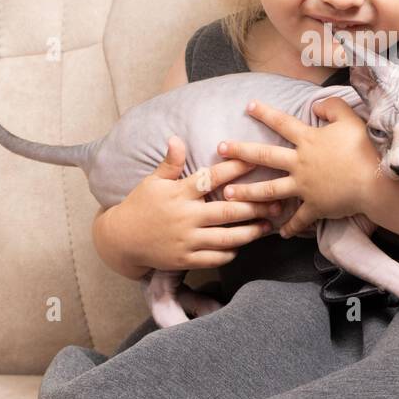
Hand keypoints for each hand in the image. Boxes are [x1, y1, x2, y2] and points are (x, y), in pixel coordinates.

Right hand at [98, 135, 281, 272]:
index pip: (212, 178)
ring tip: (268, 225)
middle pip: (227, 210)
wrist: (120, 240)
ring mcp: (186, 241)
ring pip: (226, 237)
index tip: (255, 159)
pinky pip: (215, 257)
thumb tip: (177, 138)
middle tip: (277, 200)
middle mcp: (185, 217)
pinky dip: (231, 251)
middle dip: (254, 205)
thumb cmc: (140, 205)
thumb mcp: (152, 181)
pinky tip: (243, 244)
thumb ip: (170, 163)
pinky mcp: (186, 260)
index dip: (235, 167)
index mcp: (179, 194)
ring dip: (250, 231)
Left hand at [217, 97, 377, 237]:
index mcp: (308, 141)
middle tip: (220, 149)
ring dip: (247, 193)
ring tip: (228, 194)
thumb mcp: (350, 119)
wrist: (374, 180)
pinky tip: (279, 233)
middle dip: (240, 152)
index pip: (282, 122)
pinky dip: (289, 226)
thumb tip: (315, 105)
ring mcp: (305, 186)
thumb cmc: (363, 148)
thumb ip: (332, 107)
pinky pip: (299, 219)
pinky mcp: (315, 206)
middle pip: (264, 156)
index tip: (248, 106)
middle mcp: (300, 163)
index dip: (265, 113)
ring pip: (270, 190)